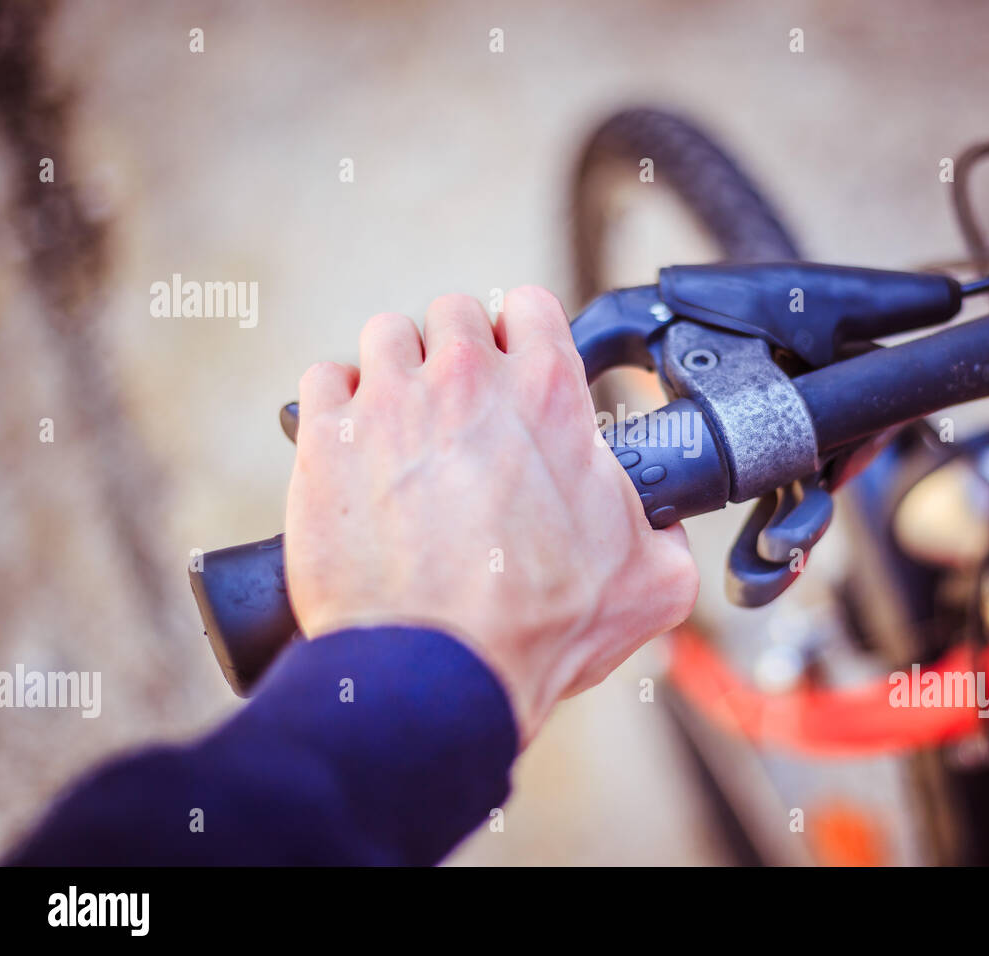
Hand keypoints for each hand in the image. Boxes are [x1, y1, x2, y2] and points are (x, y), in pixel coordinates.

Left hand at [284, 287, 698, 742]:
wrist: (438, 671)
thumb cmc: (537, 628)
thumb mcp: (651, 584)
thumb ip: (666, 536)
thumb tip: (664, 528)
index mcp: (548, 396)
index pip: (532, 307)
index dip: (525, 338)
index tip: (517, 373)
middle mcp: (466, 380)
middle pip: (455, 314)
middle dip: (459, 354)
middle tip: (461, 412)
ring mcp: (389, 401)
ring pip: (387, 335)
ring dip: (397, 371)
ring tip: (404, 427)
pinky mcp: (324, 437)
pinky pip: (323, 380)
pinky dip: (336, 407)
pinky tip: (354, 447)